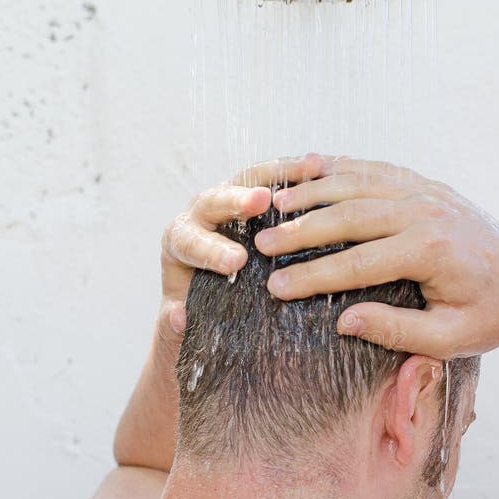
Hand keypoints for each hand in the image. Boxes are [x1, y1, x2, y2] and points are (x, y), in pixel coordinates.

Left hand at [159, 154, 325, 338]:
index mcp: (179, 243)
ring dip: (278, 174)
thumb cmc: (197, 316)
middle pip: (216, 199)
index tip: (235, 262)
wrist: (210, 304)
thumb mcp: (180, 330)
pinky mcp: (258, 198)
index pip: (189, 241)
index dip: (211, 249)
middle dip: (239, 199)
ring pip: (249, 179)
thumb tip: (179, 315)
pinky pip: (276, 179)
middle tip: (262, 200)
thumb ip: (174, 326)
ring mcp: (232, 201)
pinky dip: (299, 174)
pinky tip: (324, 169)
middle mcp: (202, 216)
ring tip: (310, 168)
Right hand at [255, 158, 498, 358]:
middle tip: (262, 243)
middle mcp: (426, 212)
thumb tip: (343, 322)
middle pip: (348, 214)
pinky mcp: (427, 184)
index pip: (356, 263)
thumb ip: (395, 330)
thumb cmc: (489, 316)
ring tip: (273, 204)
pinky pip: (375, 168)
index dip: (311, 277)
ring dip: (312, 191)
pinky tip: (308, 167)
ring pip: (357, 182)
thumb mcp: (447, 338)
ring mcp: (427, 191)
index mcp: (429, 251)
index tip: (274, 287)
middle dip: (301, 230)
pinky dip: (339, 166)